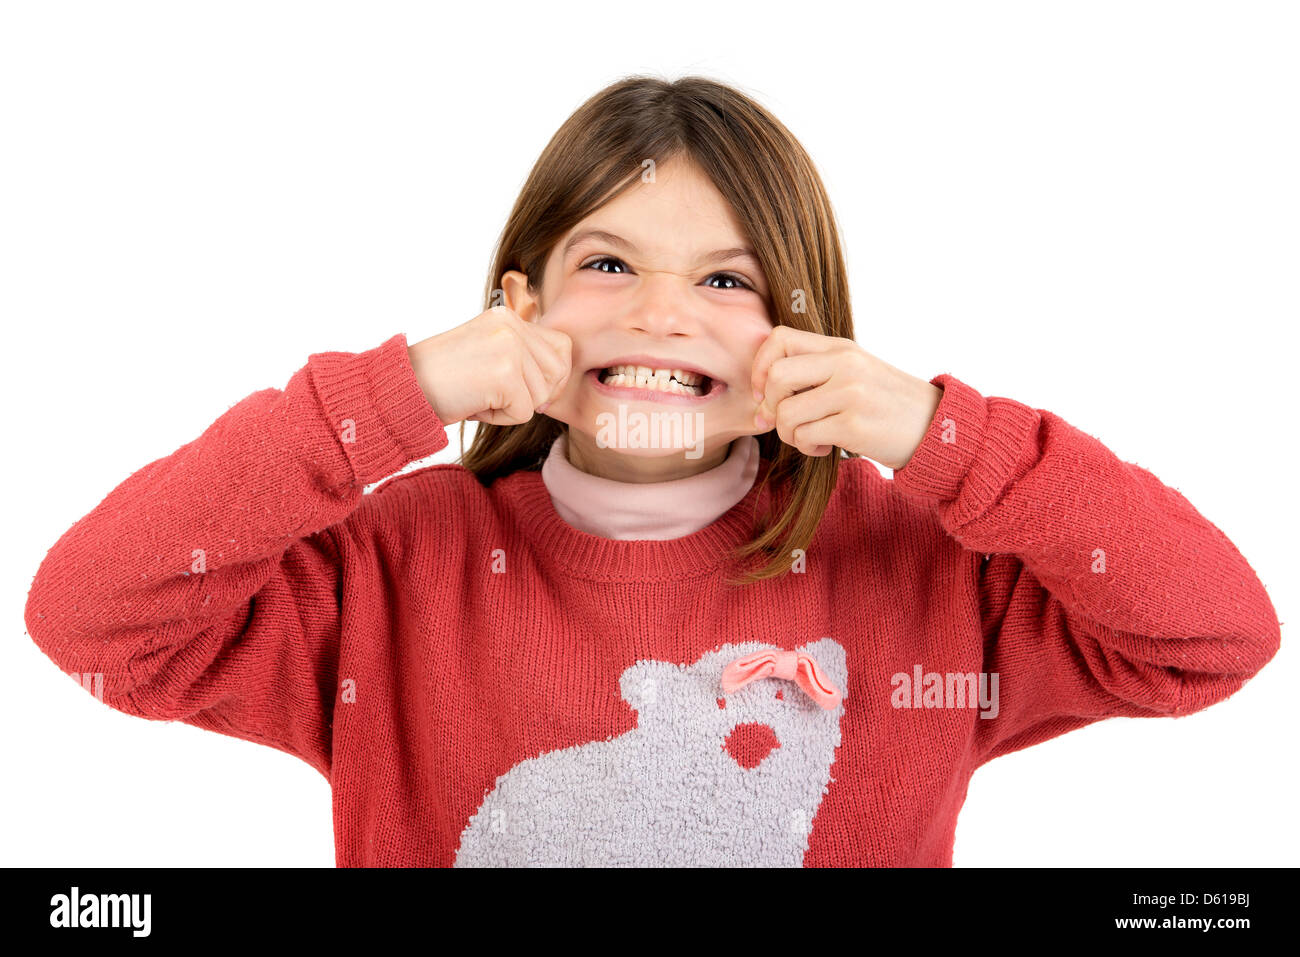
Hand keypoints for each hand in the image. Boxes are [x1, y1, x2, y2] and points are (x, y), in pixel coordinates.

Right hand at [407, 306, 572, 425]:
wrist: (401, 387)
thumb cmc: (442, 380)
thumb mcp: (486, 356)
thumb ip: (520, 359)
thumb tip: (556, 388)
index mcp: (507, 318)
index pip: (561, 347)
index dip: (554, 376)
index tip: (532, 392)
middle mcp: (511, 325)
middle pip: (558, 372)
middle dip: (534, 394)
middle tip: (495, 395)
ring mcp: (509, 347)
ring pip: (541, 396)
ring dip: (512, 407)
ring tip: (478, 395)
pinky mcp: (505, 373)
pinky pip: (524, 413)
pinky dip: (498, 418)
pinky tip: (473, 404)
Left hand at [750, 326, 941, 469]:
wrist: (937, 429)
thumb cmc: (888, 405)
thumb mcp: (856, 374)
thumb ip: (816, 373)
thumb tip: (761, 397)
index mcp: (841, 348)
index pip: (779, 338)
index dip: (760, 366)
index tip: (765, 392)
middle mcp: (845, 365)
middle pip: (776, 375)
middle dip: (770, 405)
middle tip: (784, 420)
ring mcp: (850, 394)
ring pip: (786, 413)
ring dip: (788, 434)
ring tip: (810, 437)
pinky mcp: (854, 425)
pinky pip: (804, 437)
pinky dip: (807, 448)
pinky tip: (825, 448)